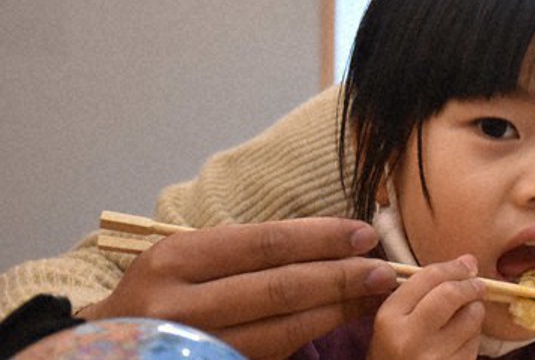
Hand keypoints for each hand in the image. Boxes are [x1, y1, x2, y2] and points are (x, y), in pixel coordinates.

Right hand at [78, 217, 399, 358]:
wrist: (103, 354)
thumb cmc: (158, 297)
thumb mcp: (184, 262)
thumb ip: (244, 252)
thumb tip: (329, 240)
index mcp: (175, 259)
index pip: (265, 242)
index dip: (321, 237)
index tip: (364, 234)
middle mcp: (179, 304)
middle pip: (280, 287)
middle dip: (340, 276)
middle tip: (384, 270)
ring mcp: (192, 346)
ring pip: (281, 330)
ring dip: (335, 311)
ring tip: (371, 296)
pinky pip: (269, 356)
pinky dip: (307, 339)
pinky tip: (334, 324)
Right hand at [367, 255, 486, 359]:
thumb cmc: (393, 356)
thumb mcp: (392, 324)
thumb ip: (420, 292)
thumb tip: (468, 261)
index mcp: (389, 318)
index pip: (428, 278)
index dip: (453, 267)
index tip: (467, 264)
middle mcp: (409, 338)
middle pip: (451, 294)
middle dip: (470, 285)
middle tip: (478, 285)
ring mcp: (433, 358)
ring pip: (470, 318)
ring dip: (475, 312)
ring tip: (466, 316)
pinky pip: (475, 343)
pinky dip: (474, 336)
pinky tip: (461, 341)